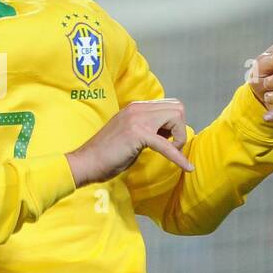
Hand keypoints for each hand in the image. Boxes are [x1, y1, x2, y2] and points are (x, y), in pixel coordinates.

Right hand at [66, 98, 192, 187]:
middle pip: (177, 107)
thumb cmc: (106, 154)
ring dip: (179, 138)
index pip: (169, 105)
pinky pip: (168, 145)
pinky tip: (187, 168)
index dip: (174, 124)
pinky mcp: (138, 134)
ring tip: (170, 152)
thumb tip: (167, 133)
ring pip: (176, 118)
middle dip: (180, 129)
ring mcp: (137, 119)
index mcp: (135, 107)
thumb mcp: (129, 134)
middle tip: (171, 146)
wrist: (85, 162)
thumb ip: (146, 128)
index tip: (167, 140)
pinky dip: (179, 158)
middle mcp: (137, 108)